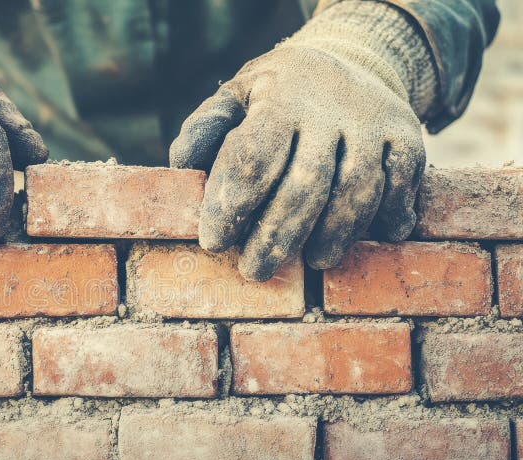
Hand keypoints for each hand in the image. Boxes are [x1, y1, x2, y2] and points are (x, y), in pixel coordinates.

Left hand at [170, 46, 424, 280]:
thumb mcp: (236, 97)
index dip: (231, 205)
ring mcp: (373, 122)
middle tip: (254, 272)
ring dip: (335, 235)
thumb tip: (182, 164)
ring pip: (357, 190)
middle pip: (305, 185)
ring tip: (313, 263)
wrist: (348, 58)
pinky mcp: (408, 135)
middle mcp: (329, 109)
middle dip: (277, 237)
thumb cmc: (276, 95)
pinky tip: (377, 239)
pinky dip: (391, 215)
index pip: (253, 158)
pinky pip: (403, 183)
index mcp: (279, 100)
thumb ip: (207, 128)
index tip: (213, 242)